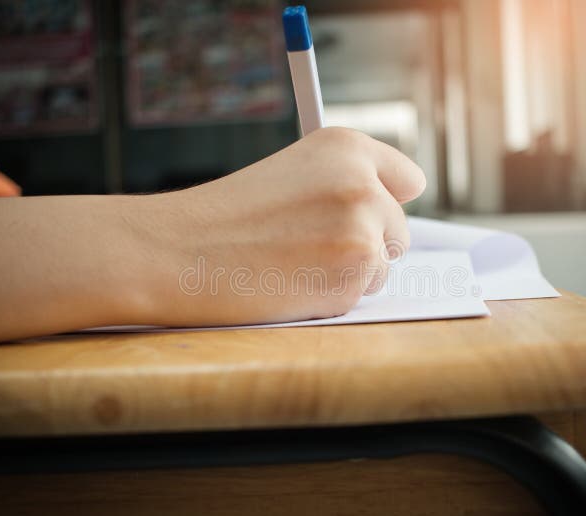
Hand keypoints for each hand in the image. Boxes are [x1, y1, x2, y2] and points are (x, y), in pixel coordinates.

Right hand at [147, 127, 426, 326]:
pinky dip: (329, 299)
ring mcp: (362, 231)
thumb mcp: (291, 173)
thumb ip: (345, 184)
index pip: (409, 180)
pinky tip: (289, 284)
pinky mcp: (352, 278)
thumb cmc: (225, 216)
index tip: (369, 214)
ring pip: (381, 268)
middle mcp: (363, 183)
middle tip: (309, 247)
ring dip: (347, 274)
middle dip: (365, 245)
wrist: (176, 252)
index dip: (387, 202)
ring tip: (293, 263)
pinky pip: (359, 297)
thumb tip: (391, 212)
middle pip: (399, 231)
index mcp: (347, 147)